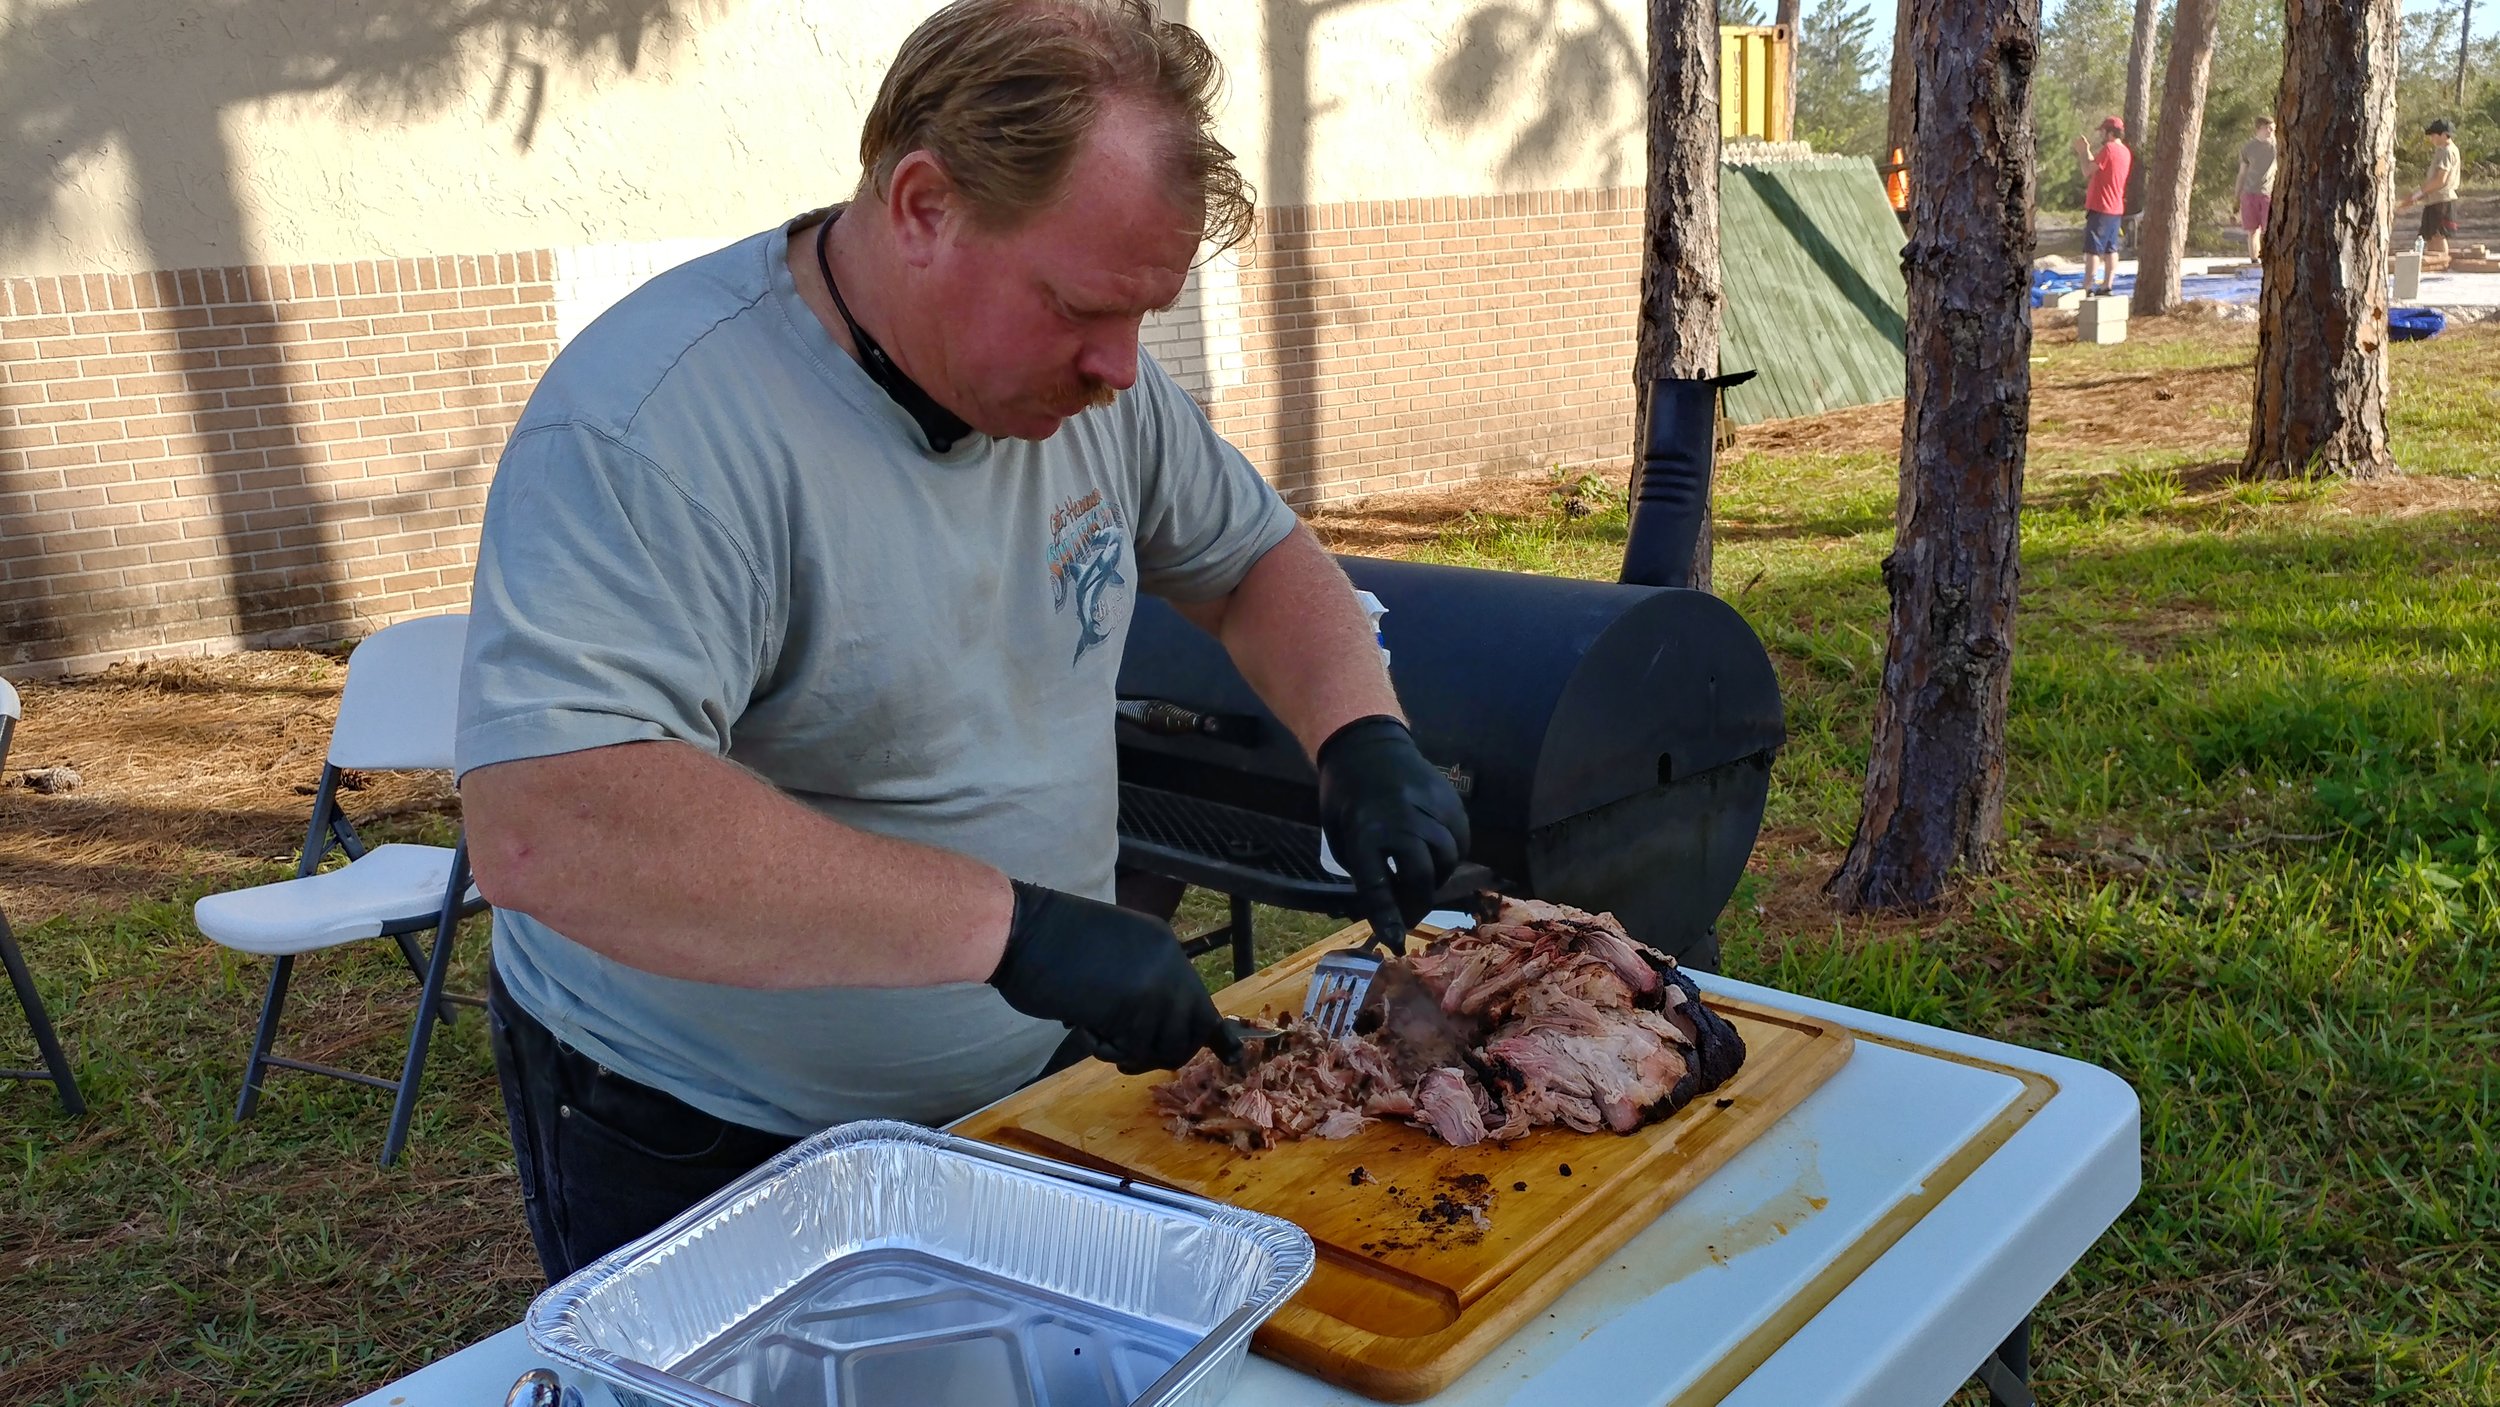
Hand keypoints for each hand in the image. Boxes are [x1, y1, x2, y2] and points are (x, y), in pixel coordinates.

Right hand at [988, 882, 1232, 1072]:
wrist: (1022, 930)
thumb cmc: (1051, 941)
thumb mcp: (1113, 956)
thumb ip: (1140, 984)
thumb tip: (1153, 1027)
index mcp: (1165, 948)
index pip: (1200, 1001)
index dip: (1214, 1035)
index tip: (1233, 1057)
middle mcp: (1169, 967)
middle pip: (1190, 1034)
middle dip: (1160, 1053)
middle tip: (1122, 1052)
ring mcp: (1154, 989)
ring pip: (1163, 1048)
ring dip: (1128, 1053)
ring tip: (1096, 1032)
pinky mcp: (1132, 1011)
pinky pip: (1130, 1051)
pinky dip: (1103, 1049)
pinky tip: (1082, 1025)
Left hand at [1316, 715, 1469, 934]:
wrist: (1366, 745)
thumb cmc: (1345, 797)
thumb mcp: (1341, 837)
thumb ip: (1364, 870)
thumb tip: (1388, 908)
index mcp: (1364, 831)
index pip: (1378, 884)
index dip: (1388, 917)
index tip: (1396, 941)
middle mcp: (1400, 819)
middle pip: (1421, 875)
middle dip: (1417, 903)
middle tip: (1408, 915)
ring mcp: (1430, 807)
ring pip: (1447, 859)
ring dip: (1434, 879)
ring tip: (1419, 881)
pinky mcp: (1451, 800)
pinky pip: (1460, 840)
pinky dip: (1450, 856)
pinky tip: (1435, 856)